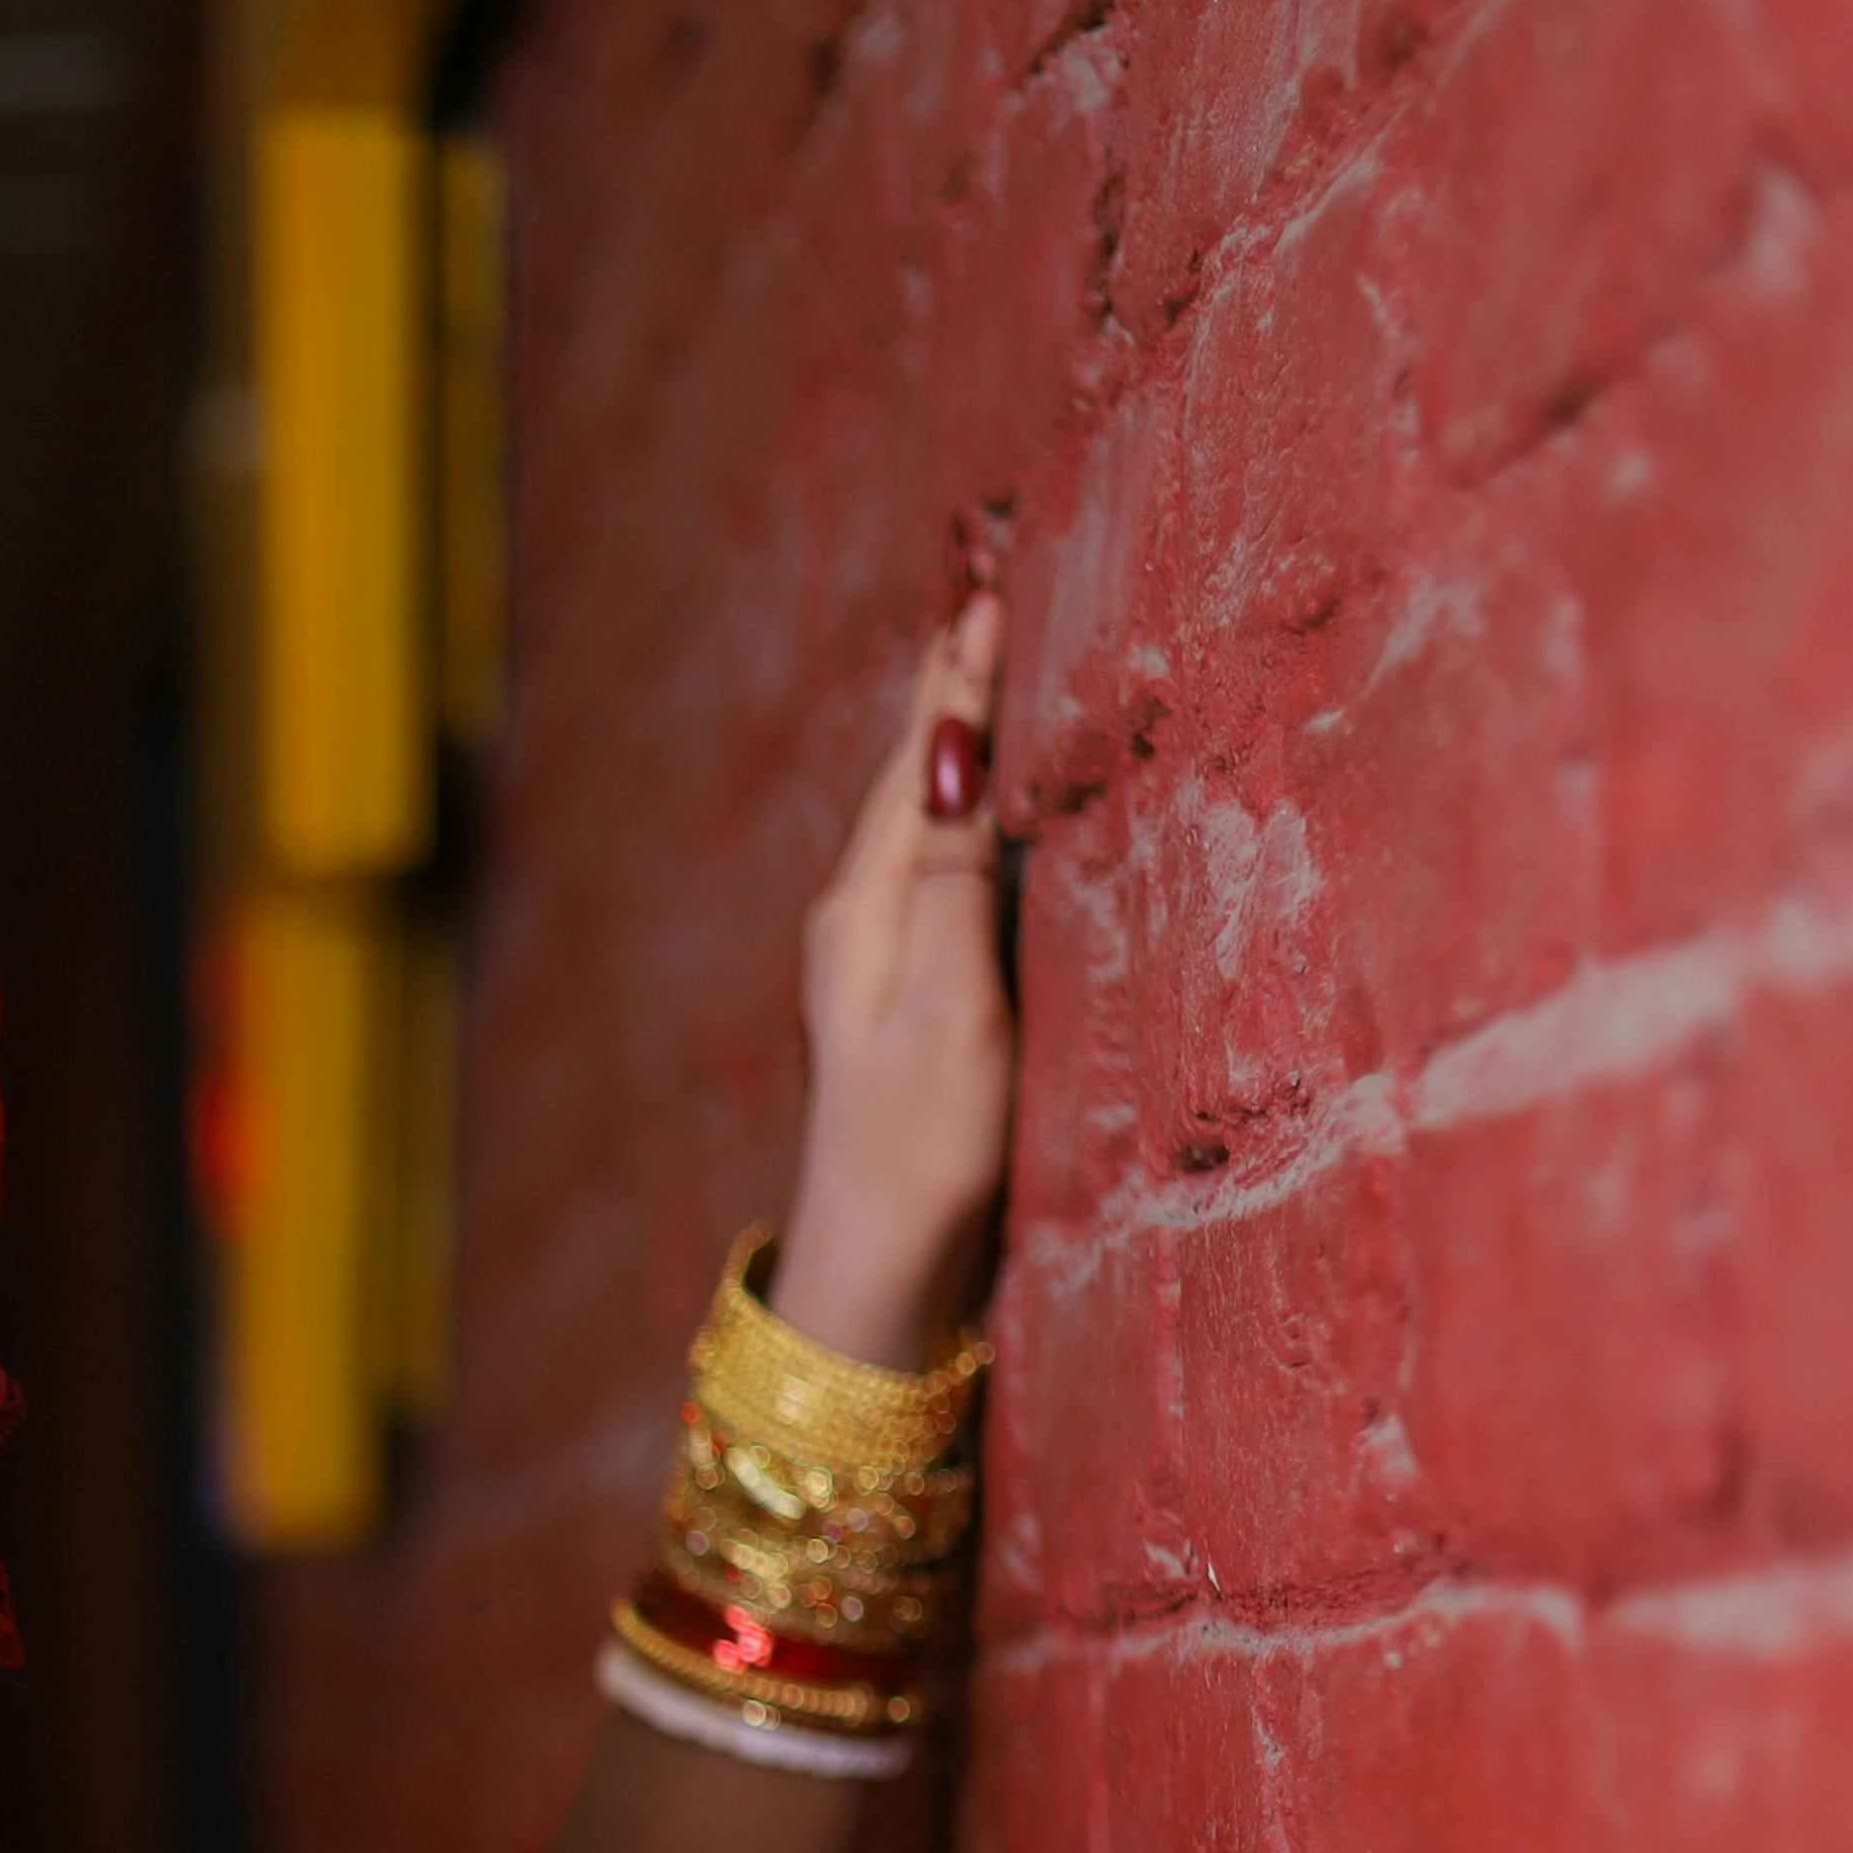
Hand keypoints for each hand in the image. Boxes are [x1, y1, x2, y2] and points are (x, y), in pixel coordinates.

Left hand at [773, 592, 1015, 1365]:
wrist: (880, 1269)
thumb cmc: (923, 1148)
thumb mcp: (950, 1009)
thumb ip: (953, 884)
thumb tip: (957, 762)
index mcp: (868, 904)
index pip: (926, 759)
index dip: (963, 674)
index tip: (991, 584)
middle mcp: (861, 916)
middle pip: (919, 774)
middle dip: (957, 687)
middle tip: (992, 592)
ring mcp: (879, 956)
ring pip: (926, 816)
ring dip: (960, 742)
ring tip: (991, 665)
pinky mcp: (908, 995)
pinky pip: (940, 866)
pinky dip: (969, 812)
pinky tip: (987, 804)